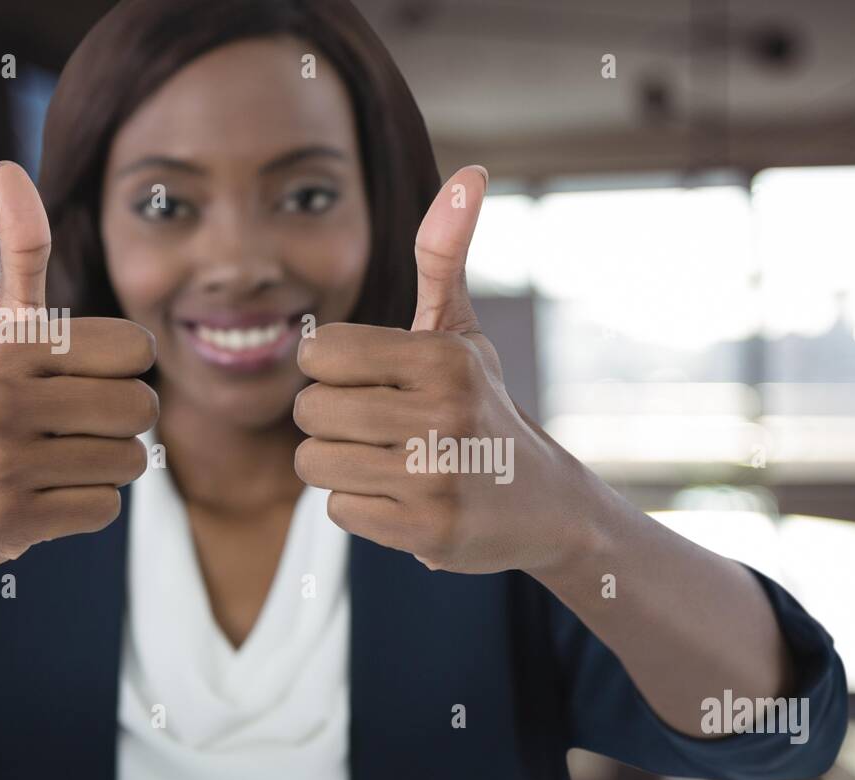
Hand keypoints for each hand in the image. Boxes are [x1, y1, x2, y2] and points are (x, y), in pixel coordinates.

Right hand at [0, 161, 158, 570]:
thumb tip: (10, 167)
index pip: (136, 348)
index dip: (122, 367)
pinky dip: (87, 506)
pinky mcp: (10, 518)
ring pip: (129, 462)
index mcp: (10, 343)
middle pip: (141, 408)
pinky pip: (106, 508)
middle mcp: (0, 398)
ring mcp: (1, 462)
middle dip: (120, 422)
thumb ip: (22, 253)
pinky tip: (44, 496)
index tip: (80, 376)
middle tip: (71, 427)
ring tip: (55, 460)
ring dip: (105, 466)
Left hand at [292, 166, 579, 574]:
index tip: (370, 381)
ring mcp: (436, 477)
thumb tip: (469, 172)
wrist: (546, 506)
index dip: (332, 370)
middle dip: (331, 422)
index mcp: (443, 358)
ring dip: (341, 465)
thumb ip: (444, 257)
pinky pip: (340, 510)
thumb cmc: (484, 409)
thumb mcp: (464, 334)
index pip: (319, 354)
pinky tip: (402, 498)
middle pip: (308, 412)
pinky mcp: (427, 531)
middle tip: (378, 429)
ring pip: (315, 465)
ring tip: (388, 462)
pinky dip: (362, 507)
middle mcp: (442, 415)